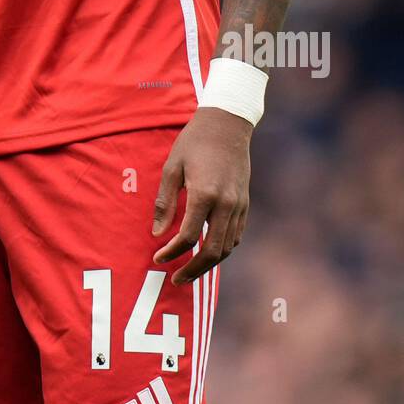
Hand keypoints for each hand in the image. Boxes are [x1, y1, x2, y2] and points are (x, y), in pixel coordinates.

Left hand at [151, 107, 251, 284]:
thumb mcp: (172, 167)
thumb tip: (158, 234)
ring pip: (227, 247)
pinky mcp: (245, 203)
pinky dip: (222, 249)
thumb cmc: (194, 142)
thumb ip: (166, 202)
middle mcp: (226, 204)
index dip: (172, 252)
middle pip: (212, 251)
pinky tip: (208, 252)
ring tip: (189, 271)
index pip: (189, 237)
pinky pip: (236, 236)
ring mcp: (239, 205)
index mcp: (204, 194)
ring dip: (208, 264)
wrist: (227, 123)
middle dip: (192, 270)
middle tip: (175, 279)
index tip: (158, 257)